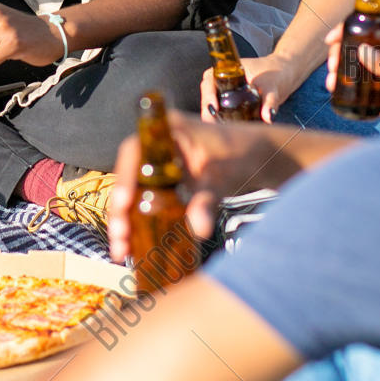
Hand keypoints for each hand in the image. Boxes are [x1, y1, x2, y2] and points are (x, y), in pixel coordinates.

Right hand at [108, 110, 269, 262]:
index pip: (135, 151)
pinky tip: (132, 248)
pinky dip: (138, 224)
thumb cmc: (242, 155)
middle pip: (128, 177)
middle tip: (120, 237)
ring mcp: (158, 166)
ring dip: (124, 222)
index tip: (124, 202)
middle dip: (120, 209)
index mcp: (168, 129)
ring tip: (122, 251)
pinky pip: (144, 203)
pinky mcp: (163, 185)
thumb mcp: (223, 178)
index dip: (125, 176)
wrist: (259, 157)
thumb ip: (208, 200)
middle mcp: (156, 145)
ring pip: (132, 194)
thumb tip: (198, 228)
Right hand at [200, 53, 301, 122]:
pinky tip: (224, 131)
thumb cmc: (277, 73)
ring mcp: (226, 91)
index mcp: (227, 70)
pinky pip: (221, 110)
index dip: (208, 96)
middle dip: (207, 111)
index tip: (214, 109)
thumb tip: (268, 116)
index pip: (209, 82)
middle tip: (211, 126)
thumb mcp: (273, 87)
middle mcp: (223, 80)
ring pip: (212, 105)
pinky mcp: (232, 102)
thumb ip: (271, 101)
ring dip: (212, 117)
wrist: (285, 73)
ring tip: (216, 132)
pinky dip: (220, 120)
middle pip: (207, 96)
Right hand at [322, 26, 379, 106]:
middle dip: (340, 54)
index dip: (349, 30)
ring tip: (331, 83)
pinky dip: (348, 89)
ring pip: (358, 67)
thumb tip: (362, 50)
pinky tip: (338, 92)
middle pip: (359, 47)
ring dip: (340, 72)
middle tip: (330, 67)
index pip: (371, 29)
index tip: (332, 39)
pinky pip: (363, 87)